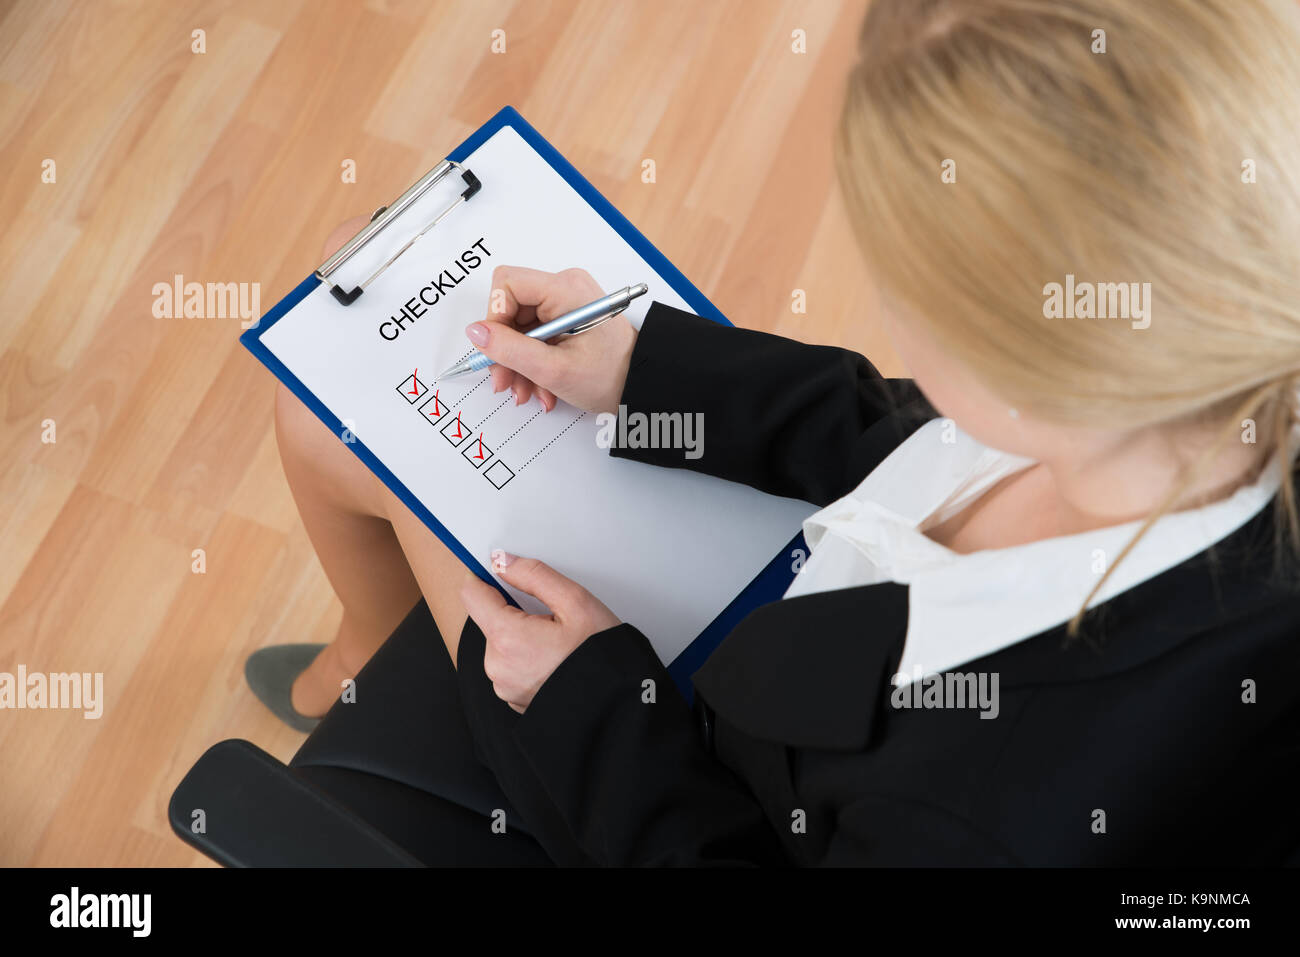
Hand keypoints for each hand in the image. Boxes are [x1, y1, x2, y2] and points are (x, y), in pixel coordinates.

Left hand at [460, 551, 620, 712]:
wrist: (618, 703)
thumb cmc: (602, 657)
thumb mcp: (576, 602)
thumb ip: (534, 575)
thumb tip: (503, 562)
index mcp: (508, 638)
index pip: (472, 595)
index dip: (485, 578)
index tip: (500, 572)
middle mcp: (498, 666)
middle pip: (490, 620)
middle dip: (515, 612)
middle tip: (552, 619)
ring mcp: (505, 687)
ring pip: (501, 644)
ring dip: (522, 637)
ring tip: (558, 643)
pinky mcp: (514, 699)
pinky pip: (511, 667)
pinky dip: (527, 659)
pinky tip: (554, 660)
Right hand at [466, 266, 637, 413]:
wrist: (642, 384)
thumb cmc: (612, 376)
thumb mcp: (554, 369)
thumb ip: (510, 350)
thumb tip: (476, 333)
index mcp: (565, 289)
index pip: (507, 283)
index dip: (494, 317)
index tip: (497, 350)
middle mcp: (565, 287)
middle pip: (511, 308)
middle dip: (506, 350)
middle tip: (505, 383)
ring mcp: (566, 301)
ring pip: (521, 327)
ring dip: (519, 363)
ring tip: (528, 392)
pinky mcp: (567, 316)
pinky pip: (536, 334)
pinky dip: (534, 362)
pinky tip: (541, 387)